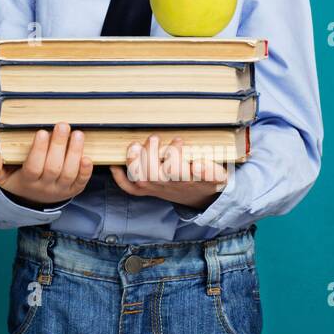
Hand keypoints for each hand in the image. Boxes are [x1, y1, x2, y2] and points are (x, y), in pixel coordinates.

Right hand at [0, 122, 93, 207]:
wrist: (34, 200)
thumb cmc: (18, 180)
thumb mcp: (2, 177)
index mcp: (27, 181)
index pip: (33, 167)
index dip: (38, 151)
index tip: (42, 132)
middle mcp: (45, 187)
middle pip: (53, 168)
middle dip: (58, 146)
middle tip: (62, 125)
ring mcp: (61, 189)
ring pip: (69, 173)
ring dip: (74, 153)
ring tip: (77, 134)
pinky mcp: (74, 189)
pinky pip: (81, 182)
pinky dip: (86, 170)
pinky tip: (88, 156)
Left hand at [110, 134, 227, 208]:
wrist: (199, 196)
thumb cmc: (207, 180)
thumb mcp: (218, 176)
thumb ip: (212, 171)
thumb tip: (198, 165)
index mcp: (185, 181)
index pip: (175, 171)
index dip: (174, 154)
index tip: (179, 140)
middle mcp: (168, 186)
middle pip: (152, 174)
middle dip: (150, 153)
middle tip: (154, 137)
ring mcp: (155, 188)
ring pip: (140, 179)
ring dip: (135, 161)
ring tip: (136, 144)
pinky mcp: (147, 190)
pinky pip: (130, 188)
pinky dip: (120, 178)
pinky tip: (115, 165)